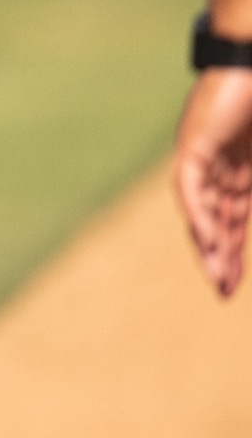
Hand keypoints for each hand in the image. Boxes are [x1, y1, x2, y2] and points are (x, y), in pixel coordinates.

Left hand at [174, 68, 251, 296]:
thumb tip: (249, 205)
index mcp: (242, 172)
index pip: (233, 222)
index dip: (232, 253)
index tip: (231, 286)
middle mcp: (219, 169)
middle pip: (215, 222)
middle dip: (218, 257)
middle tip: (222, 292)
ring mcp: (204, 158)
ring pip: (201, 210)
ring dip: (207, 242)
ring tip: (215, 274)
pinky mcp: (193, 145)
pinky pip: (191, 186)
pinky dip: (198, 212)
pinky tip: (207, 237)